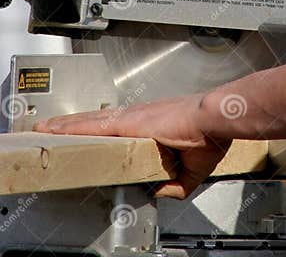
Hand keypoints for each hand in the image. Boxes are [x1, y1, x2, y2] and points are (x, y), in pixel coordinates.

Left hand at [33, 95, 231, 198]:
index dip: (101, 129)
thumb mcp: (193, 170)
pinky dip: (72, 128)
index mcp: (154, 127)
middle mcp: (139, 118)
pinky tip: (56, 129)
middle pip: (97, 122)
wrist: (215, 121)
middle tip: (52, 127)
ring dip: (66, 125)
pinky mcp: (128, 122)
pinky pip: (92, 126)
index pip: (120, 128)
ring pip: (90, 122)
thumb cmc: (210, 135)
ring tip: (45, 127)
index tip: (87, 134)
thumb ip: (176, 184)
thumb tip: (161, 191)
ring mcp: (132, 118)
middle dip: (74, 125)